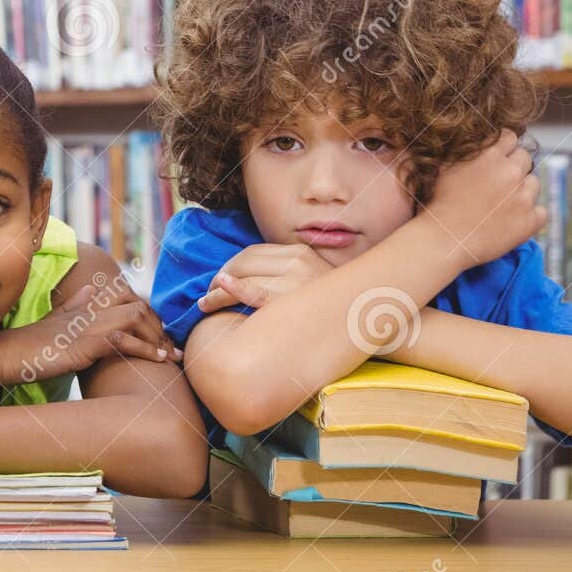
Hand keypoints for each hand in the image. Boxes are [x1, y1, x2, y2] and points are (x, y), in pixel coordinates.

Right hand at [0, 282, 180, 386]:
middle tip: (173, 350)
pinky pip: (123, 339)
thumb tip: (87, 293)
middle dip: (159, 327)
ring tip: (169, 358)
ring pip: (135, 317)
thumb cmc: (27, 346)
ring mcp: (86, 324)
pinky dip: (144, 350)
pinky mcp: (83, 342)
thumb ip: (72, 308)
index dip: (148, 315)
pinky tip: (155, 362)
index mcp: (82, 305)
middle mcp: (87, 309)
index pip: (126, 297)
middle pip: (137, 304)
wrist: (3, 355)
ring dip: (156, 338)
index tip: (160, 338)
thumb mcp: (54, 323)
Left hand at [198, 243, 334, 311]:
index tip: (218, 280)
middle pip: (243, 262)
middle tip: (207, 295)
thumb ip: (285, 274)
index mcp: (299, 253)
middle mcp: (297, 262)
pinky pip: (255, 293)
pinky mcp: (292, 301)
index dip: (229, 266)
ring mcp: (295, 281)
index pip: (251, 253)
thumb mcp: (311, 279)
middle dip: (220, 276)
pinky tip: (217, 292)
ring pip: (244, 277)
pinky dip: (233, 290)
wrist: (366, 318)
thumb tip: (246, 279)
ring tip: (205, 304)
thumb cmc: (331, 305)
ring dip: (217, 291)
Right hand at [425, 129, 545, 269]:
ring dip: (523, 190)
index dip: (504, 147)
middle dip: (514, 166)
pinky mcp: (530, 220)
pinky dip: (531, 215)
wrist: (444, 239)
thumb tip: (479, 144)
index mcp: (490, 156)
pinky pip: (542, 212)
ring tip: (504, 203)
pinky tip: (514, 220)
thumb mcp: (446, 167)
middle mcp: (511, 172)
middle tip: (500, 182)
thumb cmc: (439, 204)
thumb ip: (467, 152)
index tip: (499, 157)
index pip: (510, 138)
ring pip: (534, 183)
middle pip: (525, 158)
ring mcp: (523, 197)